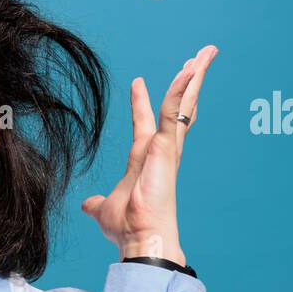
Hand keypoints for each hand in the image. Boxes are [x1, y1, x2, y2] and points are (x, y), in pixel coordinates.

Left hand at [80, 44, 217, 265]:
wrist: (140, 238)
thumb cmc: (127, 228)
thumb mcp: (104, 209)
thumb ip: (97, 203)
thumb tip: (87, 204)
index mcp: (146, 160)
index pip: (147, 124)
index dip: (142, 103)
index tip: (139, 82)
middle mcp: (162, 150)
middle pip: (178, 108)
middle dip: (189, 83)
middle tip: (199, 58)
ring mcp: (167, 147)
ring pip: (183, 103)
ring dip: (194, 77)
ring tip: (205, 53)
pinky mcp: (167, 146)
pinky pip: (176, 110)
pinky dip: (182, 89)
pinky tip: (190, 69)